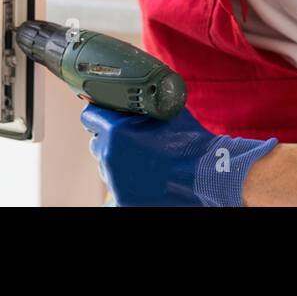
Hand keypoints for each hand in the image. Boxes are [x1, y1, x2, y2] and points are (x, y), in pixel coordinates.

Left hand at [80, 105, 276, 206]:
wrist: (206, 174)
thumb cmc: (188, 141)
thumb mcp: (165, 110)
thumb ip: (145, 104)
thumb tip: (140, 97)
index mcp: (114, 131)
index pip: (90, 116)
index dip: (99, 114)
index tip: (106, 116)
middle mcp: (109, 155)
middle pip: (97, 142)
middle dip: (110, 139)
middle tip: (130, 139)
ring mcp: (114, 181)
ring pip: (106, 166)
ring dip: (117, 161)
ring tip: (141, 160)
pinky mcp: (123, 200)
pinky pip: (114, 191)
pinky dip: (124, 185)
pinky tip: (140, 180)